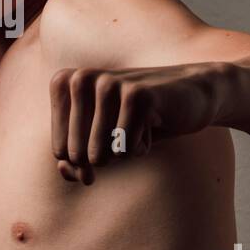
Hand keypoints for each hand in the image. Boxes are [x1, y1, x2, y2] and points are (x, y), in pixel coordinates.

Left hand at [49, 63, 224, 182]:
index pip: (59, 149)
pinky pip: (126, 149)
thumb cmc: (138, 120)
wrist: (190, 96)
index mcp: (64, 82)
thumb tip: (65, 170)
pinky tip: (153, 122)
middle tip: (124, 136)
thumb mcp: (100, 141)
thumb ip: (74, 161)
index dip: (80, 166)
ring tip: (137, 125)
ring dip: (124, 152)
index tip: (101, 152)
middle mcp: (81, 78)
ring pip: (101, 155)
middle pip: (78, 155)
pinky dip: (141, 146)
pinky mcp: (137, 95)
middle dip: (104, 159)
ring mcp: (108, 84)